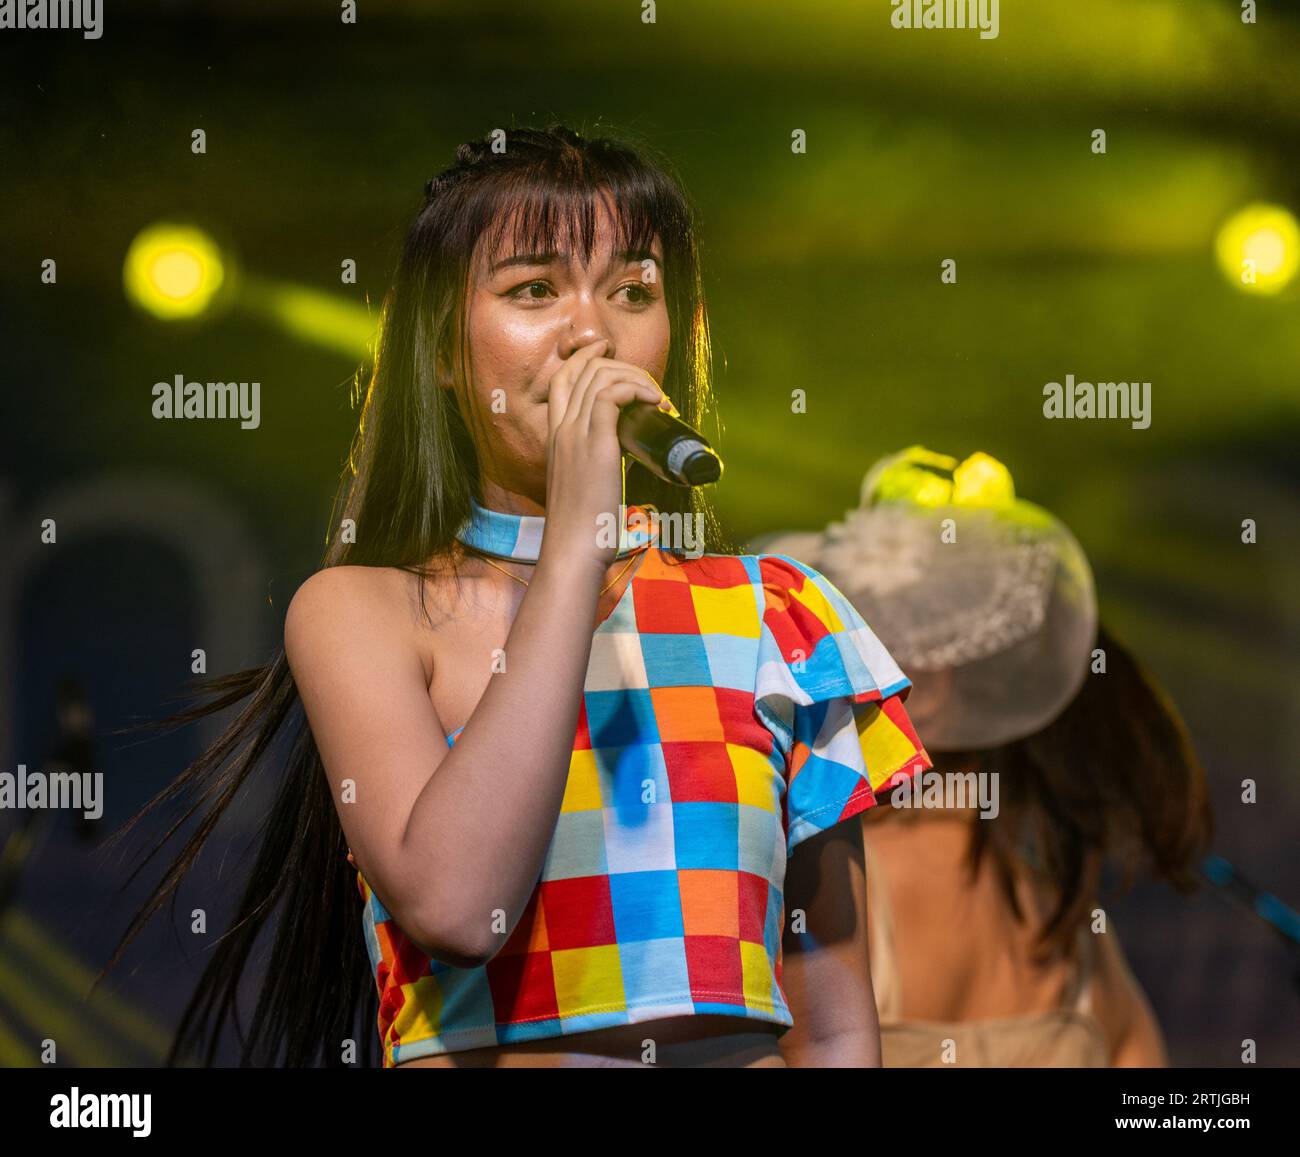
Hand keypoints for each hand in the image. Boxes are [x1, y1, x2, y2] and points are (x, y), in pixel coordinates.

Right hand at [542, 337, 671, 568]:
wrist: (573, 550)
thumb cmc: (582, 527)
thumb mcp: (584, 485)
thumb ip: (598, 462)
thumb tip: (628, 451)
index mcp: (554, 438)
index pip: (562, 380)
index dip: (584, 359)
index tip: (609, 354)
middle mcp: (561, 430)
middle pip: (582, 371)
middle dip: (618, 364)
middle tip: (648, 380)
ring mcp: (575, 435)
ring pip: (599, 377)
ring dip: (635, 378)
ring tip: (657, 398)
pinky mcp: (596, 444)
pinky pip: (613, 395)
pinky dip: (637, 390)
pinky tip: (655, 404)